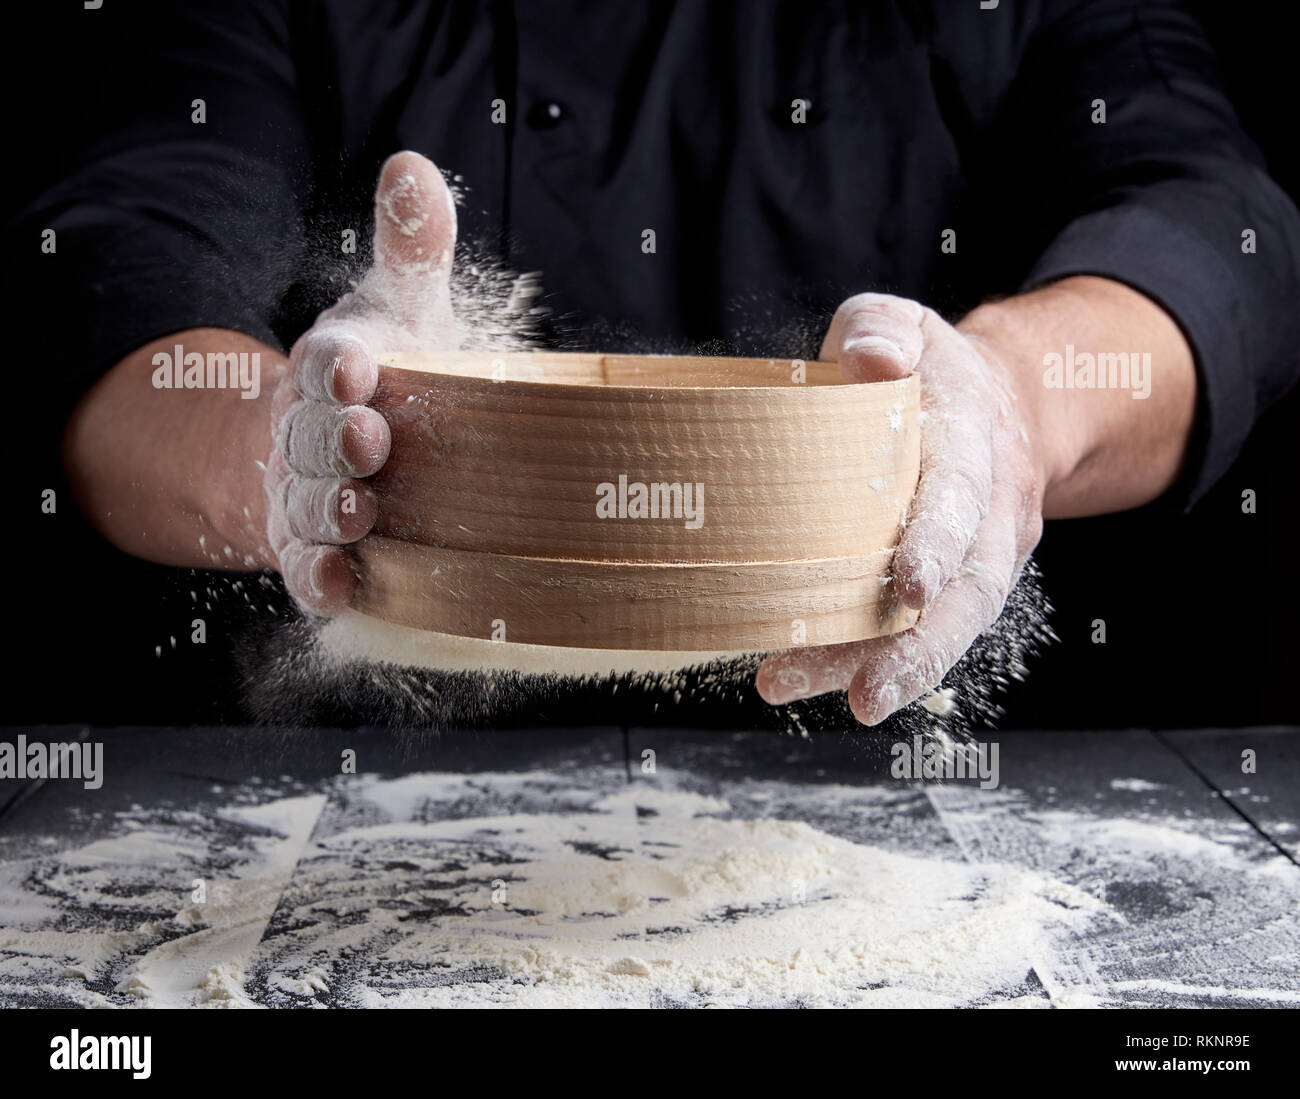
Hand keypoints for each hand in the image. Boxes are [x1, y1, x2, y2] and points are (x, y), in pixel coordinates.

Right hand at [265, 151, 459, 613]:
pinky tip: (340, 585)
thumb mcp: (399, 309)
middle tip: (365, 439)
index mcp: (333, 369)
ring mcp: (304, 496)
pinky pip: (309, 569)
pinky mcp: (313, 551)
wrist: (322, 454)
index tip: (357, 366)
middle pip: (312, 438)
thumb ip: (411, 247)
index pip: (329, 363)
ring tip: (357, 514)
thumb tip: (412, 163)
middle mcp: (308, 433)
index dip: (339, 366)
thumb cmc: (382, 376)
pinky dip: (320, 578)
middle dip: (334, 439)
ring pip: (307, 506)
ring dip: (329, 510)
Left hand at [755, 292, 1048, 723]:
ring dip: (895, 670)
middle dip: (921, 647)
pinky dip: (884, 662)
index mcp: (975, 440)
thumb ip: (881, 329)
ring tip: (832, 700)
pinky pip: (931, 632)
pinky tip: (827, 684)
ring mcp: (984, 555)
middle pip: (969, 593)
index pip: (962, 496)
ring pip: (951, 627)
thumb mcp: (905, 322)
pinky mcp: (962, 586)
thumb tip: (869, 359)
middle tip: (865, 693)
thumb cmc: (930, 366)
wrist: (999, 401)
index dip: (940, 542)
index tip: (910, 586)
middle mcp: (992, 509)